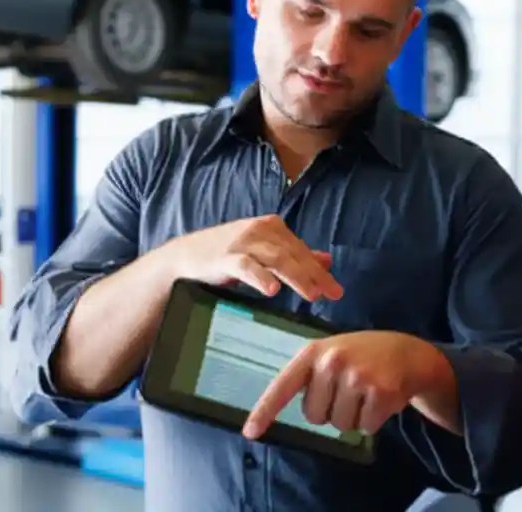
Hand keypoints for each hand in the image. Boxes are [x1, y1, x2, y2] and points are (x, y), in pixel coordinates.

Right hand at [159, 215, 342, 301]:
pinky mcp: (226, 257)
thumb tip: (327, 260)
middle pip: (293, 254)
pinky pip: (247, 266)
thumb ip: (294, 255)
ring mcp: (243, 242)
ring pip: (277, 259)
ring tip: (311, 295)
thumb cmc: (228, 255)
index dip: (320, 270)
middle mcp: (260, 230)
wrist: (185, 256)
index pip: (301, 250)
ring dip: (296, 277)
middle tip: (332, 294)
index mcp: (272, 227)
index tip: (336, 291)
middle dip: (315, 275)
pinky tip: (272, 290)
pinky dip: (261, 277)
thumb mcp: (264, 252)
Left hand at [242, 331, 446, 438]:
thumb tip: (287, 411)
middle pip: (314, 416)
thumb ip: (310, 376)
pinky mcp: (380, 392)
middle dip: (331, 411)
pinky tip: (381, 399)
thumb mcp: (332, 352)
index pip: (282, 386)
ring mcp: (356, 376)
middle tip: (348, 391)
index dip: (265, 412)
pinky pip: (365, 427)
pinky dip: (374, 421)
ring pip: (340, 425)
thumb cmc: (363, 356)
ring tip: (366, 393)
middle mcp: (332, 361)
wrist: (409, 352)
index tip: (250, 433)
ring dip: (354, 417)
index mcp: (313, 352)